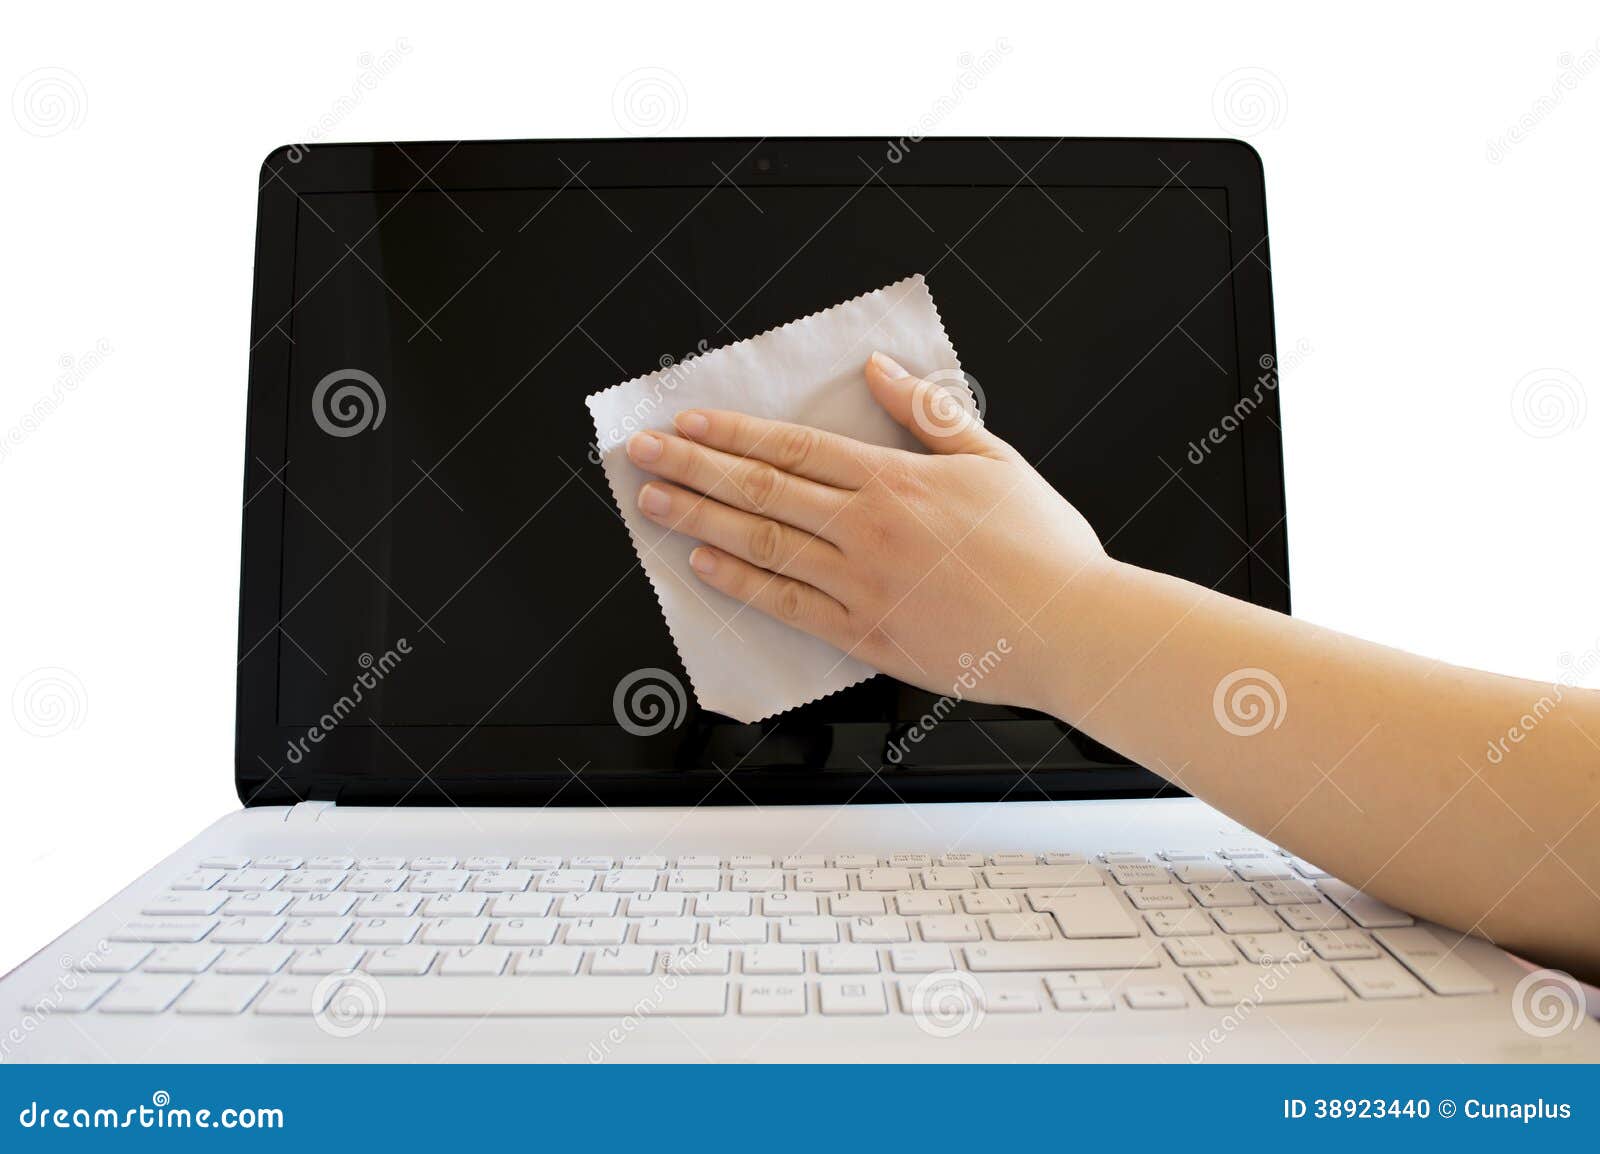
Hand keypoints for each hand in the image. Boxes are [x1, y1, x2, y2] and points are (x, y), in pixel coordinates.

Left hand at [625, 352, 1108, 712]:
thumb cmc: (1044, 549)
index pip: (794, 449)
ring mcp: (862, 587)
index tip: (687, 424)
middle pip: (762, 491)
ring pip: (764, 546)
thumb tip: (879, 369)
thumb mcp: (994, 459)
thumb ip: (929, 413)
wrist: (1072, 631)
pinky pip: (791, 606)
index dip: (733, 435)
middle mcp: (869, 531)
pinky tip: (706, 567)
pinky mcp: (866, 636)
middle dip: (694, 469)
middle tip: (643, 455)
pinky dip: (743, 585)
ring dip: (701, 522)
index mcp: (897, 482)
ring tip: (655, 505)